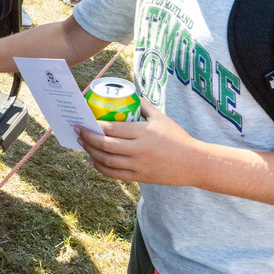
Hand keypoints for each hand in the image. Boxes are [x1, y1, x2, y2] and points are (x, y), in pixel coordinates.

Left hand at [76, 101, 202, 185]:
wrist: (194, 163)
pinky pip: (115, 174)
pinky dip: (101, 168)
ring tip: (83, 145)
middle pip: (105, 145)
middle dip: (88, 138)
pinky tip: (93, 161)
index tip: (84, 121)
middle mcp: (138, 150)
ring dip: (91, 152)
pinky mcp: (140, 177)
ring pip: (107, 161)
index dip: (94, 126)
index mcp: (143, 132)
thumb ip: (144, 106)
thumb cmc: (178, 137)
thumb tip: (129, 96)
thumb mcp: (162, 118)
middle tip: (78, 131)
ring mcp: (138, 165)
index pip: (112, 129)